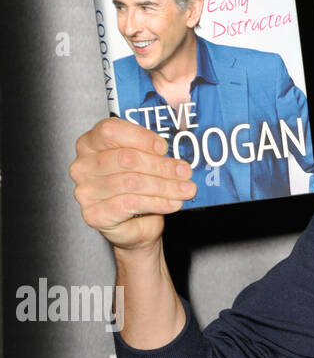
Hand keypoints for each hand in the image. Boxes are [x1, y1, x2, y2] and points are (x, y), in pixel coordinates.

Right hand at [69, 116, 196, 255]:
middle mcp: (83, 165)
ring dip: (165, 186)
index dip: (141, 137)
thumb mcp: (143, 164)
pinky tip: (173, 203)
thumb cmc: (136, 191)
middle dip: (161, 166)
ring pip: (132, 182)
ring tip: (185, 189)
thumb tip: (175, 157)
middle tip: (185, 172)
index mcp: (90, 144)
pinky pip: (130, 204)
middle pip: (126, 158)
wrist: (134, 227)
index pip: (110, 130)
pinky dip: (157, 202)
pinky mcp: (94, 214)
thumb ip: (151, 153)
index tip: (164, 147)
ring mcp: (85, 191)